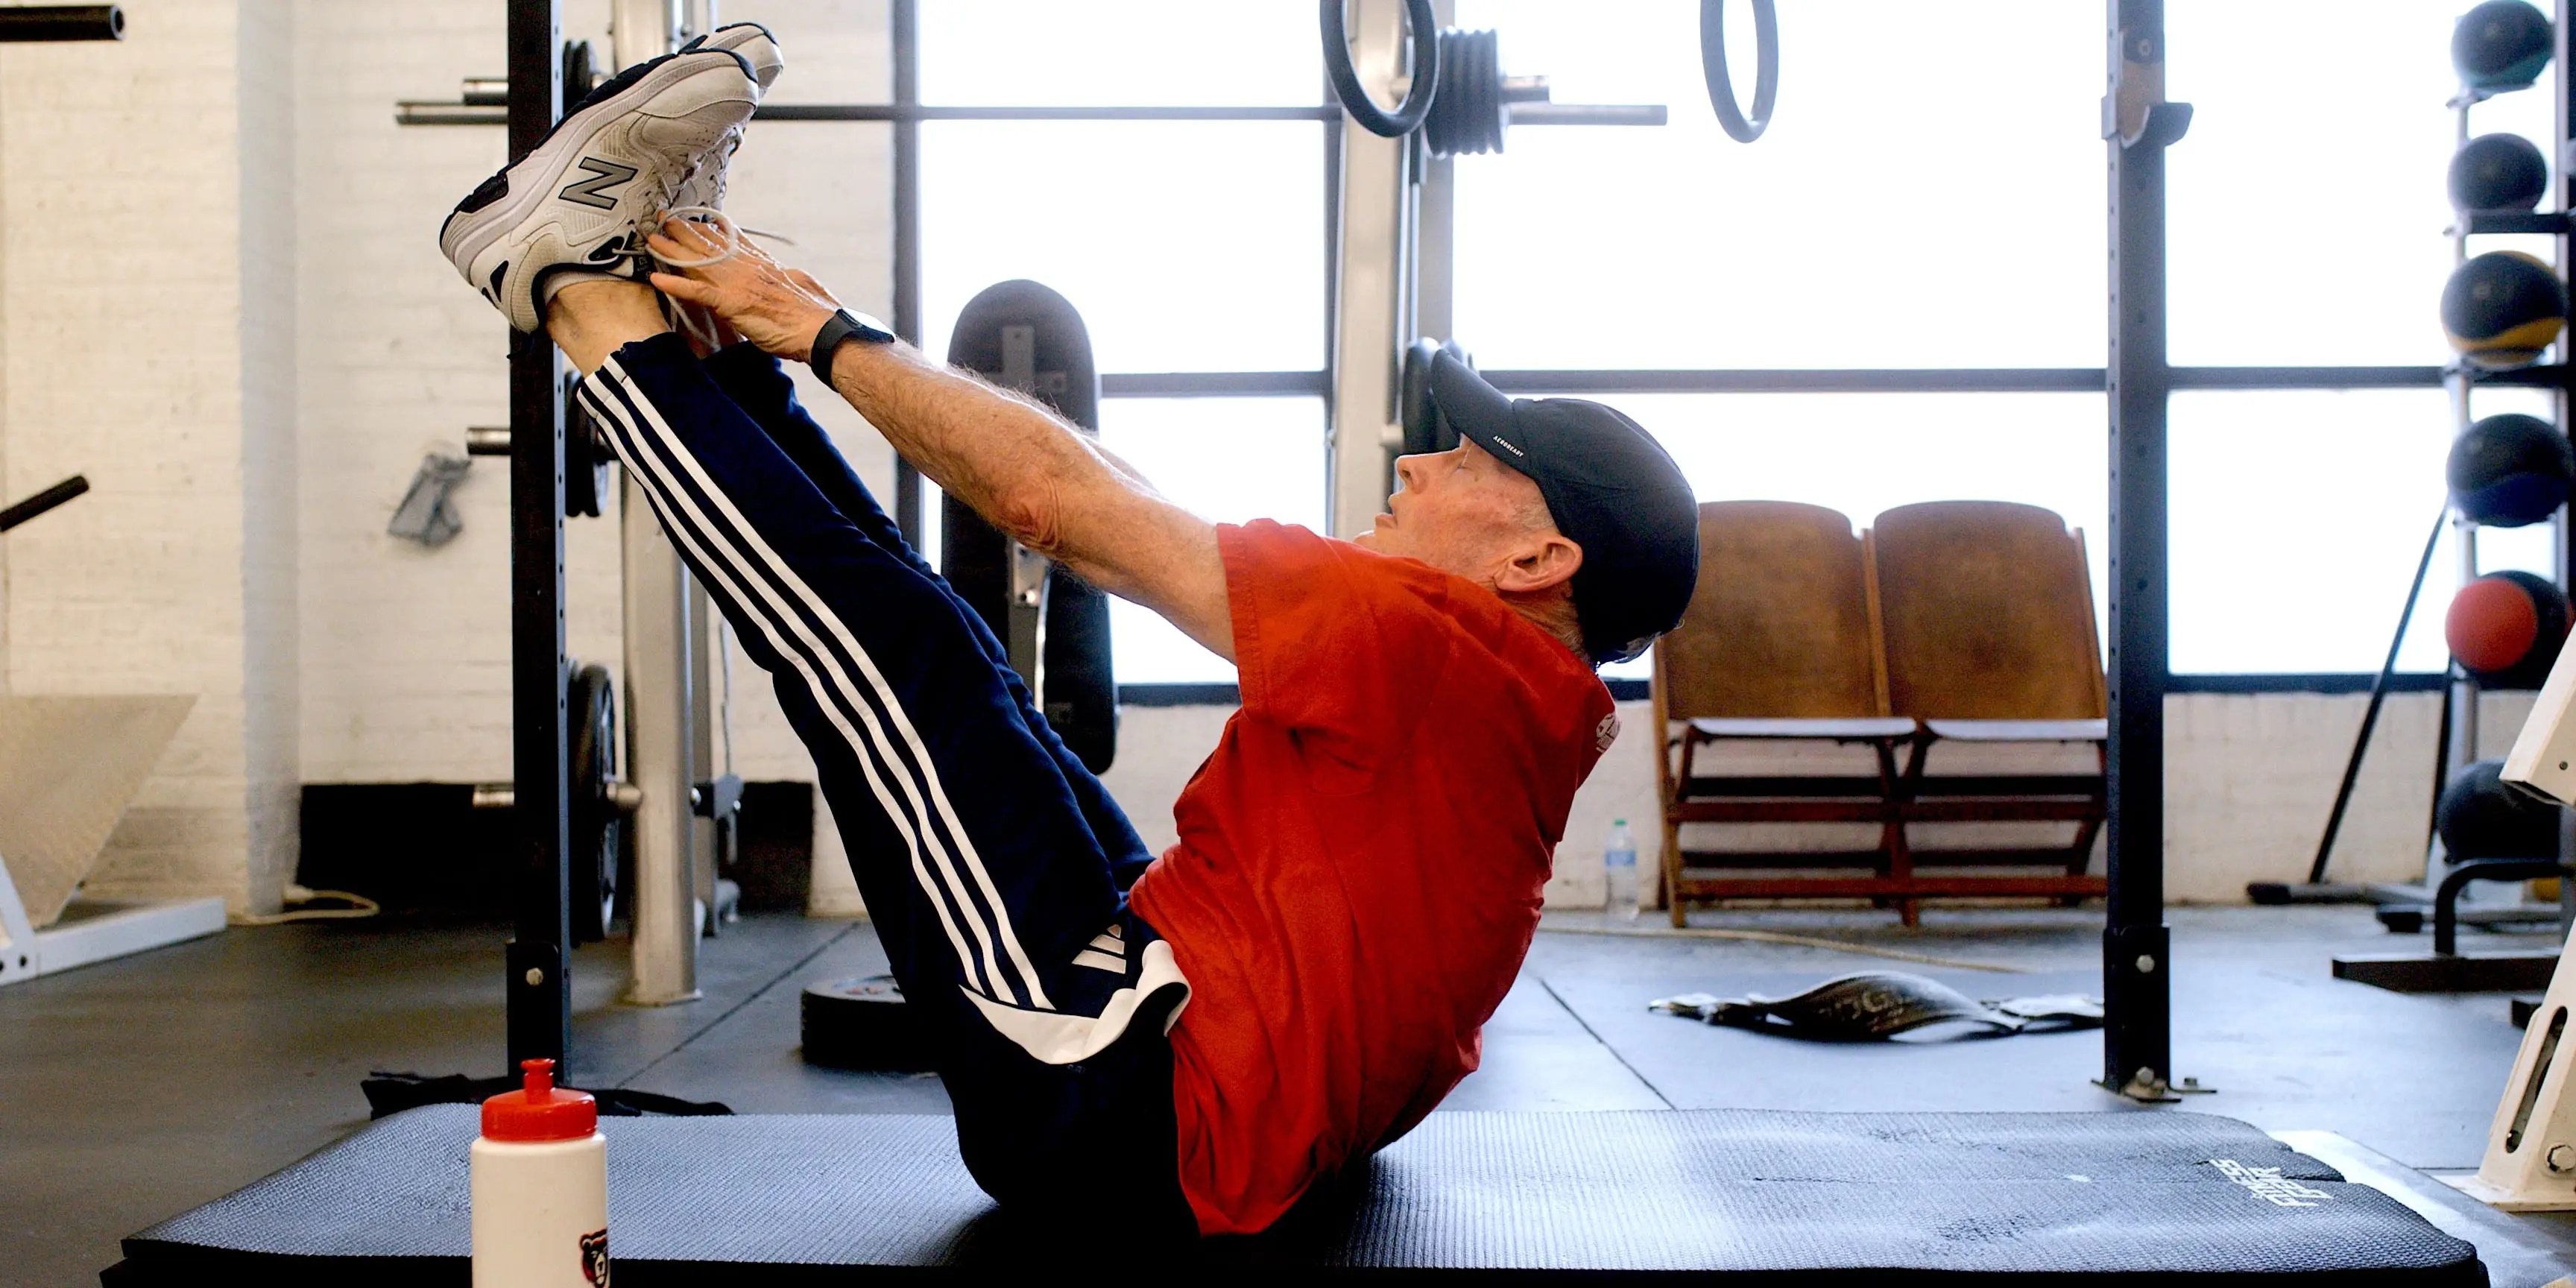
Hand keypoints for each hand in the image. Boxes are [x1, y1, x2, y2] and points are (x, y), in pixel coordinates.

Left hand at [646, 217, 842, 361]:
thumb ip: (786, 280)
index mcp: (764, 264)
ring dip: (673, 249)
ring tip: (653, 239)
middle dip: (686, 230)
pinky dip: (675, 284)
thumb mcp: (801, 287)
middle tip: (666, 218)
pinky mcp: (731, 303)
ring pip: (698, 261)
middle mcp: (748, 267)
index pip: (734, 240)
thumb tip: (788, 279)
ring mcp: (738, 283)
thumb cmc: (816, 315)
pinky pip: (696, 291)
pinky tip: (656, 278)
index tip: (698, 218)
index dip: (713, 228)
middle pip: (710, 244)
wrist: (821, 329)